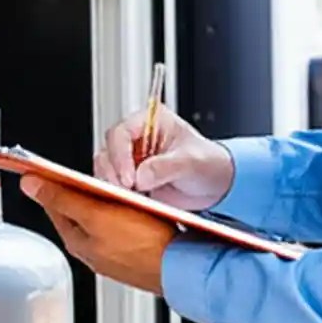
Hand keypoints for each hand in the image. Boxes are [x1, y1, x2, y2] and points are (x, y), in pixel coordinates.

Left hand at [21, 174, 176, 294]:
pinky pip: (119, 227)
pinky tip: (133, 208)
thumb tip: (29, 186)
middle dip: (78, 191)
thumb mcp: (96, 215)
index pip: (53, 205)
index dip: (48, 183)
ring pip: (99, 220)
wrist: (182, 268)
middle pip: (75, 212)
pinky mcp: (131, 254)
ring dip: (101, 202)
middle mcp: (90, 251)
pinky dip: (120, 214)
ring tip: (114, 188)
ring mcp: (111, 254)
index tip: (45, 167)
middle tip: (87, 173)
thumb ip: (62, 199)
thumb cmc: (144, 245)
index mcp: (76, 242)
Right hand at [94, 104, 234, 209]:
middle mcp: (137, 138)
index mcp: (151, 121)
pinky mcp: (130, 179)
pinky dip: (117, 194)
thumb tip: (141, 176)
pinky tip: (130, 201)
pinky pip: (113, 184)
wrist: (216, 185)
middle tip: (127, 190)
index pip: (121, 132)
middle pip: (108, 151)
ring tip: (130, 197)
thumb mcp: (191, 162)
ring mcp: (131, 159)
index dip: (120, 155)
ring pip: (105, 168)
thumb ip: (165, 166)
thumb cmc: (208, 163)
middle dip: (113, 172)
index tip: (129, 178)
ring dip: (113, 184)